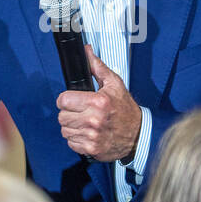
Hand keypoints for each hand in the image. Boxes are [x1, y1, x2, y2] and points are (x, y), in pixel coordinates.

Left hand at [56, 46, 141, 162]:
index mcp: (97, 102)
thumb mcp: (115, 84)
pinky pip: (71, 143)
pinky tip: (87, 133)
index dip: (65, 99)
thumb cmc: (126, 109)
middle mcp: (93, 120)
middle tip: (79, 112)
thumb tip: (87, 52)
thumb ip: (97, 67)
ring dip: (71, 126)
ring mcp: (92, 136)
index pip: (64, 100)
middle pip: (62, 116)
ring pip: (65, 130)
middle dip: (68, 113)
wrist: (138, 134)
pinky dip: (76, 139)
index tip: (70, 100)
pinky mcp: (91, 149)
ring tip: (84, 122)